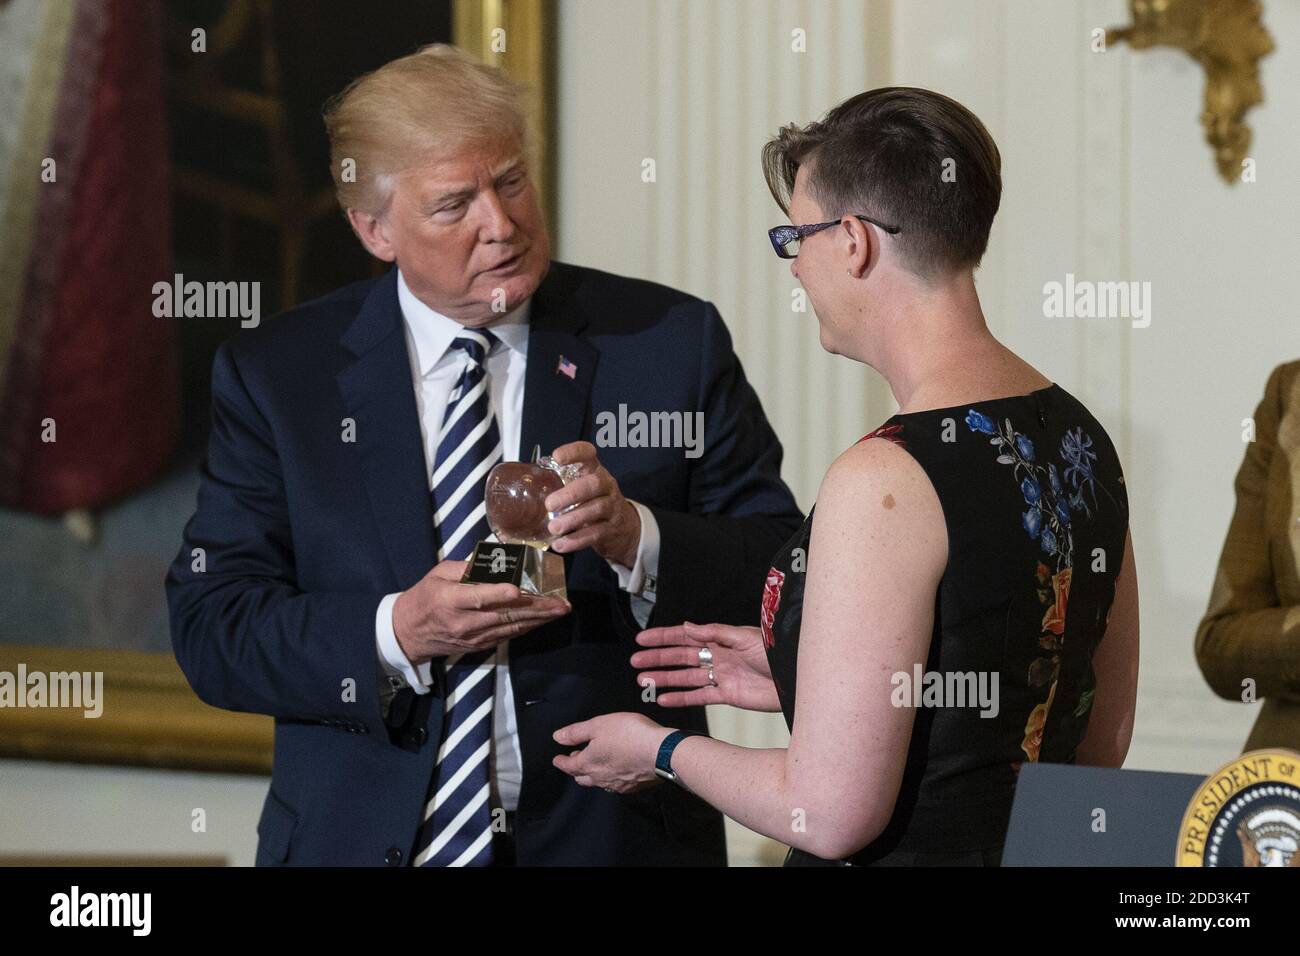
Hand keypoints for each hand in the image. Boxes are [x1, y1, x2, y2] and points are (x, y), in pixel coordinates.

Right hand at [392, 559, 569, 664]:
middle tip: (560, 603)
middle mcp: (464, 621)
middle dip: (535, 609)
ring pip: (510, 627)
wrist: (409, 633)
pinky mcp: (479, 645)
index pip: (478, 597)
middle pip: (504, 614)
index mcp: (451, 600)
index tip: (519, 590)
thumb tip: (494, 561)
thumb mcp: (438, 574)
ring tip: (560, 610)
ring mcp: (473, 636)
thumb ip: (465, 567)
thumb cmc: (425, 596)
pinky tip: (543, 620)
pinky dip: (527, 627)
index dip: (499, 595)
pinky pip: (507, 635)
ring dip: (538, 619)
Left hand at [543, 441, 640, 567]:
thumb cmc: (595, 503)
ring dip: (573, 519)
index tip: (557, 457)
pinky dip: (576, 540)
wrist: (625, 528)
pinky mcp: (611, 529)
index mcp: (594, 471)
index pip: (588, 454)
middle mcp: (606, 485)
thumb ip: (561, 483)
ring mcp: (611, 507)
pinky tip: (561, 544)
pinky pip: (595, 533)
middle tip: (550, 504)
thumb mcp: (583, 488)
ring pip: (595, 509)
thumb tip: (526, 486)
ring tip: (554, 527)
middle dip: (571, 493)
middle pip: (593, 484)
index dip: (574, 452)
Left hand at [552, 712, 666, 793]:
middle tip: (576, 759)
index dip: (561, 762)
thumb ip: (576, 732)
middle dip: (576, 769)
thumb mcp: (598, 725)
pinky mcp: (633, 786)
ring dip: (593, 774)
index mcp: (588, 764)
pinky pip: (615, 785)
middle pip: (582, 778)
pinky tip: (616, 771)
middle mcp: (600, 778)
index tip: (557, 759)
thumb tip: (557, 737)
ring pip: (599, 783)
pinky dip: (610, 778)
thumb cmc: (628, 734)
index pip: (569, 766)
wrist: (660, 753)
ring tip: (595, 764)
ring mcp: (617, 785)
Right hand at [632, 621, 781, 711]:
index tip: (642, 640)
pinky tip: (665, 699)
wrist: (794, 679)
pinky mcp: (728, 695)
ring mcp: (721, 676)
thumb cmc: (776, 653)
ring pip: (685, 677)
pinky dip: (681, 698)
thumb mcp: (744, 637)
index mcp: (720, 639)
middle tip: (636, 662)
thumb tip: (688, 627)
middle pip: (681, 657)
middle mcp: (718, 657)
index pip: (685, 637)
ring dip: (665, 679)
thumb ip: (715, 633)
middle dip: (657, 659)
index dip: (663, 638)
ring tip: (644, 681)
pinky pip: (699, 696)